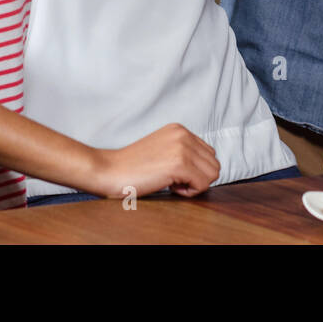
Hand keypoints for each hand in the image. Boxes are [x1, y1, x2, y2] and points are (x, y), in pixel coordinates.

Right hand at [89, 123, 220, 198]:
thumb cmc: (132, 167)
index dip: (195, 170)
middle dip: (197, 178)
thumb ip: (183, 152)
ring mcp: (182, 147)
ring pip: (212, 174)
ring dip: (195, 185)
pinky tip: (170, 187)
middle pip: (214, 164)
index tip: (174, 174)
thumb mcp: (162, 149)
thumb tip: (206, 168)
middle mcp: (183, 134)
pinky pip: (203, 184)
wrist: (109, 171)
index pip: (209, 154)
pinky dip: (189, 192)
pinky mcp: (179, 163)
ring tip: (172, 183)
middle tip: (174, 181)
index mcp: (179, 129)